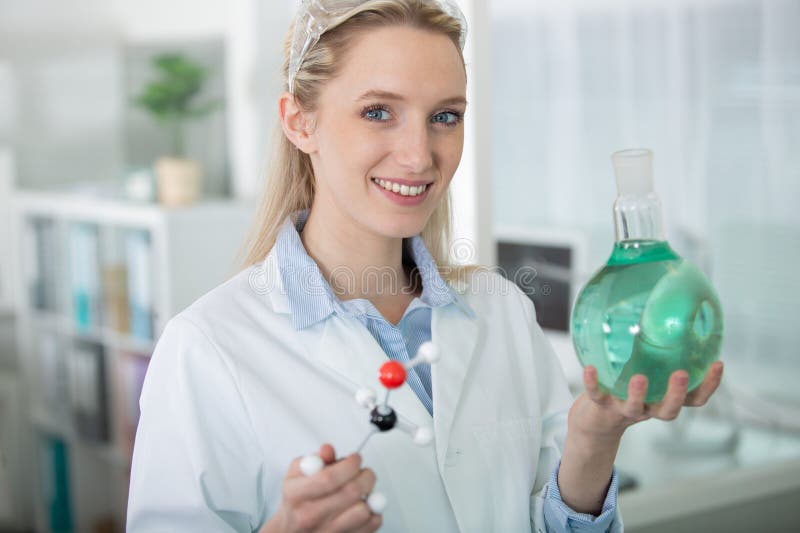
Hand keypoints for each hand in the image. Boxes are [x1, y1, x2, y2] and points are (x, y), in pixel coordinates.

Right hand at [260, 444, 381, 532]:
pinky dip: (374, 512)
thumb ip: (314, 459)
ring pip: (363, 511)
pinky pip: (370, 526)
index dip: (349, 465)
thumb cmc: (296, 500)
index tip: (355, 458)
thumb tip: (328, 450)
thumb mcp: (297, 474)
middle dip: (365, 476)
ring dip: (370, 495)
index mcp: (296, 495)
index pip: (329, 478)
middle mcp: (309, 516)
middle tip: (365, 472)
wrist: (290, 531)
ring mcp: (326, 532)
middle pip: (351, 493)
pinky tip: (364, 506)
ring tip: (364, 490)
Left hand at [569, 361, 724, 441]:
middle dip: (677, 394)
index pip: (694, 398)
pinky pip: (597, 396)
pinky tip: (589, 369)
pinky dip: (594, 384)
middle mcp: (648, 408)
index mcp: (663, 398)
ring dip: (638, 394)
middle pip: (669, 410)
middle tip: (681, 374)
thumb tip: (666, 312)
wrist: (595, 417)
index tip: (718, 363)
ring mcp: (624, 409)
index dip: (709, 385)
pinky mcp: (601, 406)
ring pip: (636, 407)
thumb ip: (658, 354)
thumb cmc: (626, 387)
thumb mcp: (646, 370)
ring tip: (639, 378)